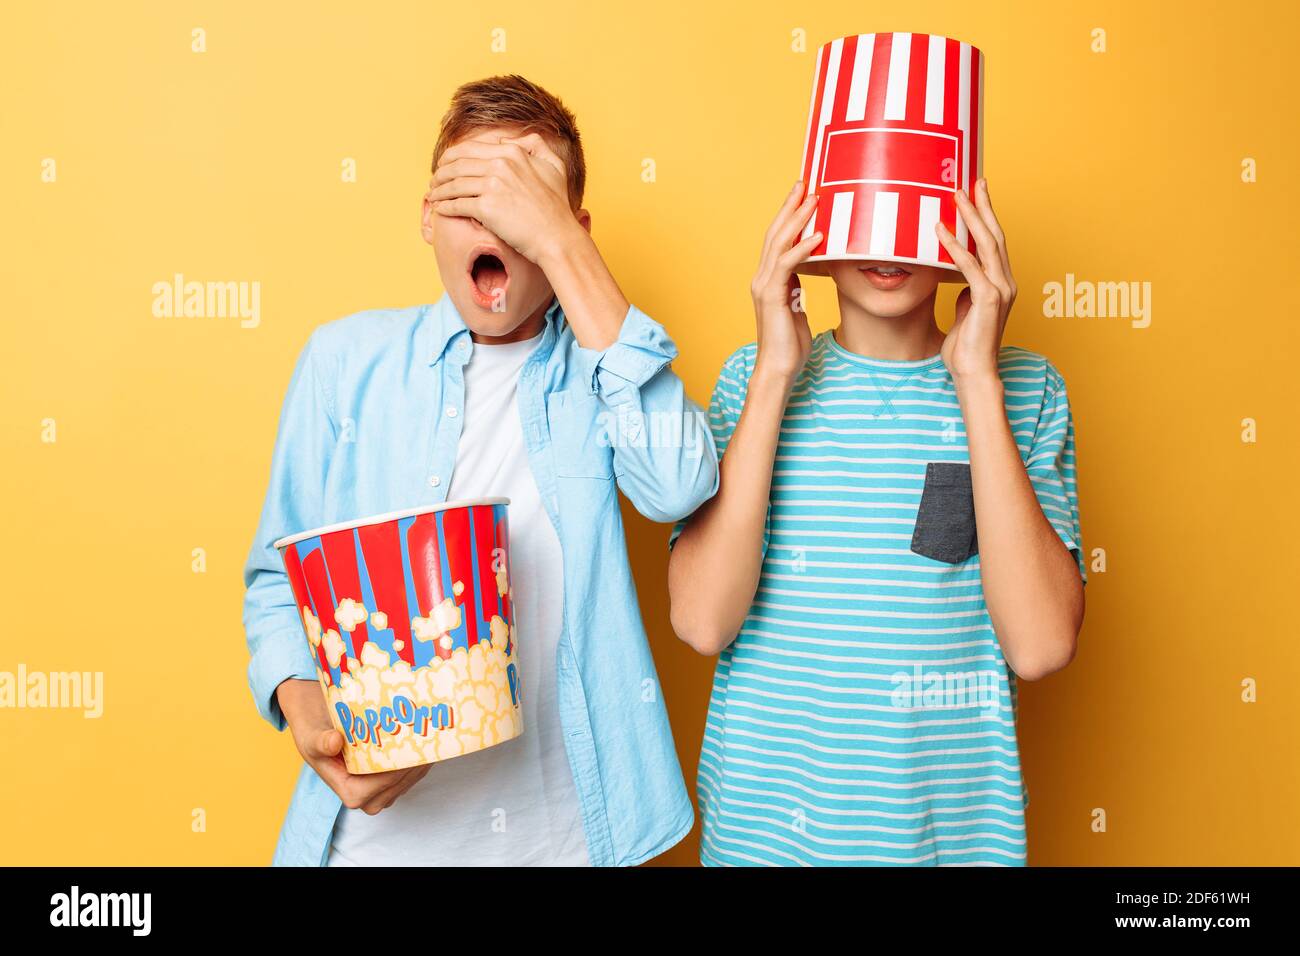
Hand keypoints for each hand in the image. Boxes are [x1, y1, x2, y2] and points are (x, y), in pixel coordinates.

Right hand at [276, 678, 430, 814]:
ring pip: (411, 778)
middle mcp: (368, 798)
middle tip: (424, 731)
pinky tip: (426, 735)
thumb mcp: (312, 737)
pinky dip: (421, 755)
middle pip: (401, 781)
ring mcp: (382, 791)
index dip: (400, 765)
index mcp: (351, 794)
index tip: (410, 740)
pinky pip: (414, 772)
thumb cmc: (315, 734)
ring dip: (422, 756)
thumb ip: (321, 743)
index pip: (384, 782)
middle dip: (415, 760)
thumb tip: (334, 742)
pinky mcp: (392, 780)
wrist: (319, 723)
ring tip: (427, 730)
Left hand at [428, 132, 582, 264]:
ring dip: (439, 190)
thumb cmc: (557, 206)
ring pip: (454, 184)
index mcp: (513, 152)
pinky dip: (444, 206)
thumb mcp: (555, 166)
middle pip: (457, 164)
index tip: (445, 165)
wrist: (557, 236)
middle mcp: (501, 164)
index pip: (470, 148)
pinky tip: (439, 209)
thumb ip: (536, 146)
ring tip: (433, 196)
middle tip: (434, 181)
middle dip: (440, 173)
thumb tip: (512, 141)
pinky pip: (456, 204)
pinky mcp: (486, 208)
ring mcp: (493, 185)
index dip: (452, 157)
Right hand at [751, 182, 820, 382]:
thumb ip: (795, 289)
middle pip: (775, 233)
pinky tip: (819, 236)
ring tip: (814, 200)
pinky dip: (803, 248)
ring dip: (797, 219)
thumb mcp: (796, 309)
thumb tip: (804, 276)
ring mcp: (764, 286)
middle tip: (804, 183)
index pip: (777, 240)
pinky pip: (787, 265)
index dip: (788, 216)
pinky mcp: (772, 297)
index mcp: (768, 280)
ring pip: (779, 244)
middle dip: (790, 207)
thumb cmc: (789, 345)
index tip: (802, 195)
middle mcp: (762, 278)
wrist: (777, 369)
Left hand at [934, 178, 1017, 388]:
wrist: (974, 373)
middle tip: (972, 181)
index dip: (987, 216)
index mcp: (1002, 283)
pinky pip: (969, 265)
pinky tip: (940, 230)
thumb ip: (968, 291)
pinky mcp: (988, 299)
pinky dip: (954, 246)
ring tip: (955, 196)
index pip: (995, 242)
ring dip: (970, 217)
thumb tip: (960, 275)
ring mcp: (1000, 289)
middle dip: (984, 206)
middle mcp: (1006, 282)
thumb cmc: (967, 347)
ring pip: (986, 244)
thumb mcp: (967, 311)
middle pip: (995, 235)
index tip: (977, 194)